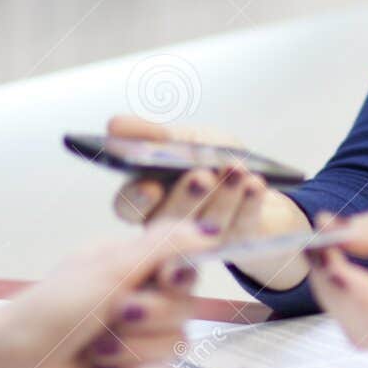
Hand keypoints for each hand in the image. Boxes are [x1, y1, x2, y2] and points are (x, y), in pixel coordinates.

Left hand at [0, 224, 205, 367]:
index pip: (185, 264)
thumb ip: (163, 245)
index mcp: (131, 265)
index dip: (181, 274)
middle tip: (113, 315)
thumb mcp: (110, 268)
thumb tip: (211, 229)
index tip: (165, 278)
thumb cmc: (52, 309)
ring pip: (176, 342)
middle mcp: (139, 298)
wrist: (12, 366)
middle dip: (150, 314)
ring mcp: (136, 340)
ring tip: (96, 349)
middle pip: (187, 306)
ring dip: (132, 346)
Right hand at [107, 114, 309, 290]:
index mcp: (147, 201)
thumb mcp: (180, 141)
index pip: (130, 207)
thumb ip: (150, 135)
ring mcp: (205, 239)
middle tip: (202, 175)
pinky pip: (243, 226)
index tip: (150, 186)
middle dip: (188, 196)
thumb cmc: (207, 157)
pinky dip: (249, 202)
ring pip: (209, 224)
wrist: (253, 177)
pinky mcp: (239, 242)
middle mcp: (170, 226)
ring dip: (224, 195)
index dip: (138, 200)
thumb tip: (113, 125)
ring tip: (237, 170)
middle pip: (171, 219)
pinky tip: (255, 184)